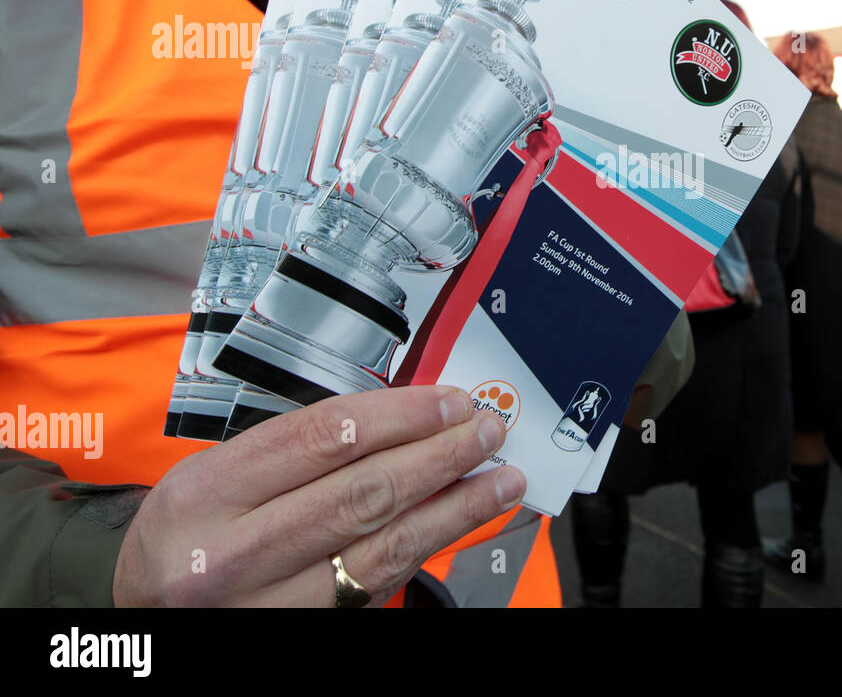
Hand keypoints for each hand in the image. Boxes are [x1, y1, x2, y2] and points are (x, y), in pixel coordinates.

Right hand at [113, 385, 523, 606]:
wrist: (152, 611)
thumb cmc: (191, 531)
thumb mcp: (214, 474)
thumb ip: (297, 448)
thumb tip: (403, 417)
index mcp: (206, 493)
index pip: (321, 439)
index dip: (398, 415)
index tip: (448, 401)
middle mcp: (233, 552)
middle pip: (361, 491)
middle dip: (438, 455)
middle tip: (486, 430)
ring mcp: (269, 601)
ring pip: (384, 543)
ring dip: (455, 505)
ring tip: (501, 478)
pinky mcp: (304, 628)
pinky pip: (380, 581)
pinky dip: (430, 544)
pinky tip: (462, 519)